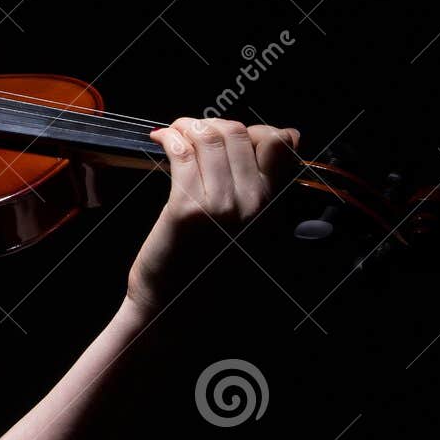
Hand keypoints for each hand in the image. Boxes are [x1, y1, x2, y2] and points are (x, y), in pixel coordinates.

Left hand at [125, 116, 301, 317]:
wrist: (177, 315)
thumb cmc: (208, 276)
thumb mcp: (252, 236)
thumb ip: (259, 196)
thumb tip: (277, 145)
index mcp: (272, 210)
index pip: (279, 144)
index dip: (252, 129)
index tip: (228, 134)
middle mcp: (253, 205)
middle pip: (239, 133)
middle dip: (213, 123)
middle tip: (192, 130)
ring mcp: (221, 207)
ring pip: (210, 137)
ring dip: (188, 126)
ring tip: (174, 132)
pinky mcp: (185, 211)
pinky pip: (182, 154)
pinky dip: (170, 138)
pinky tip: (161, 140)